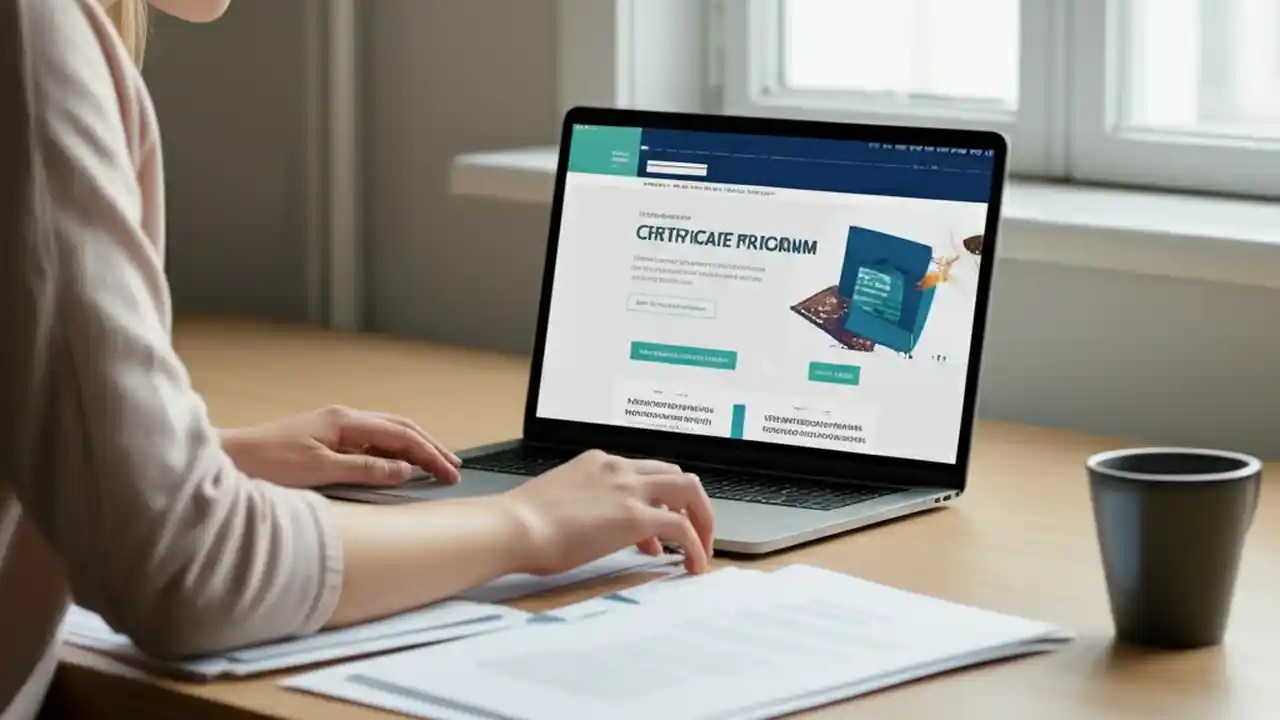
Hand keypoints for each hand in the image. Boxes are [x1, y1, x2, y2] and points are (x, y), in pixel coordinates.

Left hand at [220, 406, 461, 488]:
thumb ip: (365, 470)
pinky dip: (392, 454)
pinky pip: (370, 444)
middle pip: (399, 428)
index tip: (450, 472)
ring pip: (387, 434)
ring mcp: (335, 428)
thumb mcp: (320, 470)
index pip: (401, 435)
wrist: (228, 460)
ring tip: (435, 466)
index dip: (430, 454)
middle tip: (453, 467)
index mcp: (345, 421)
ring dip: (413, 449)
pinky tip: (399, 467)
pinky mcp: (326, 440)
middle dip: (429, 447)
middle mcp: (344, 419)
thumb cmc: (267, 464)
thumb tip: (404, 470)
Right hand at [500, 450, 714, 574]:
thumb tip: (599, 529)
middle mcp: (618, 468)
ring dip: (702, 520)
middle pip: (676, 475)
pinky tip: (694, 565)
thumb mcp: (558, 501)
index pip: (644, 472)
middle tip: (692, 533)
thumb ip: (586, 508)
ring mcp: (629, 490)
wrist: (513, 527)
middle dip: (691, 504)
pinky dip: (696, 545)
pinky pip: (682, 528)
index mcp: (598, 462)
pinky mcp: (635, 517)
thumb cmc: (522, 522)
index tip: (655, 530)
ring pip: (689, 490)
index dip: (658, 500)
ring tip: (701, 550)